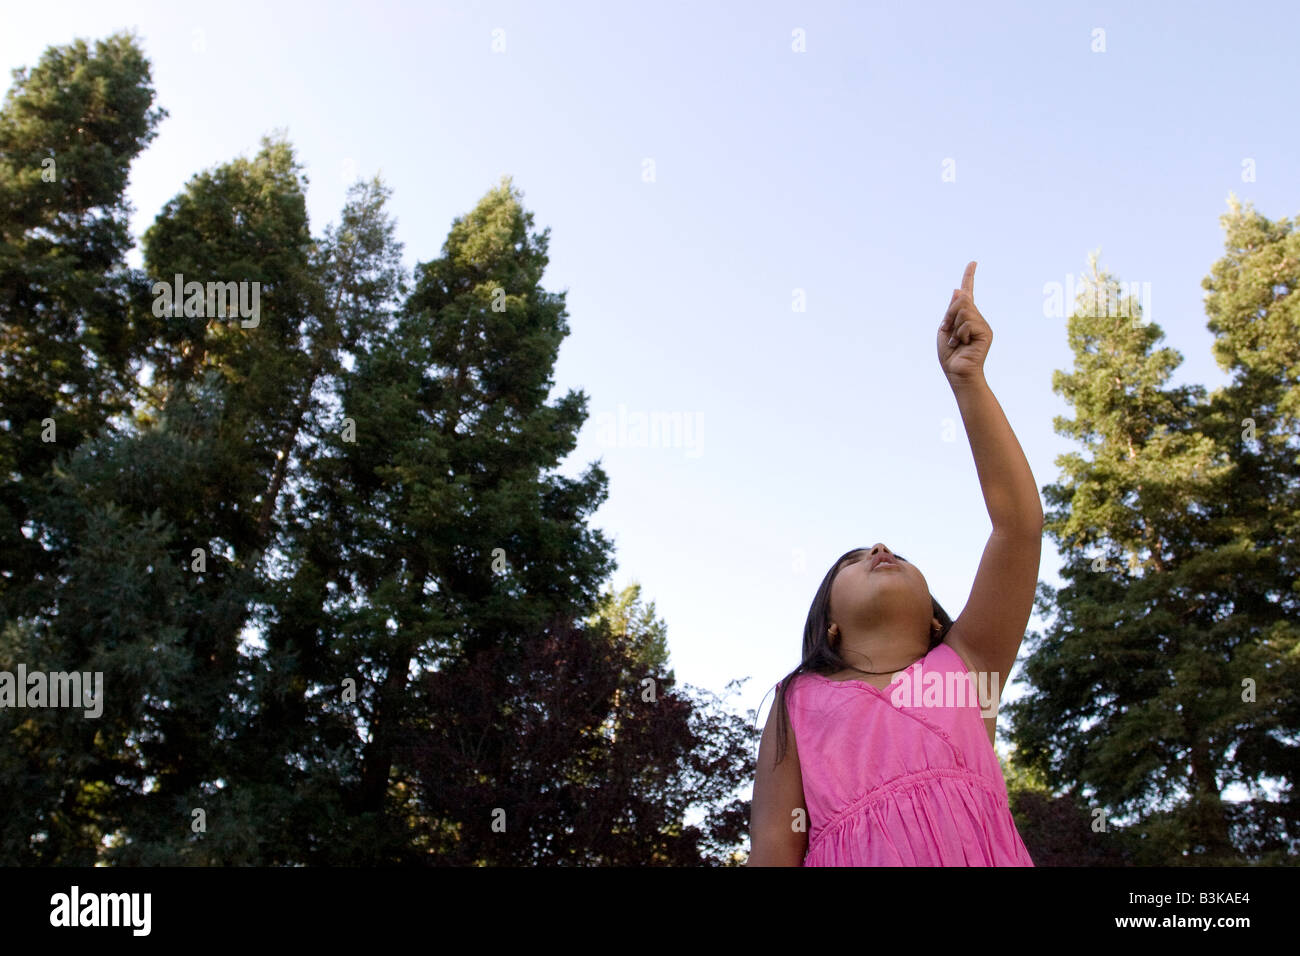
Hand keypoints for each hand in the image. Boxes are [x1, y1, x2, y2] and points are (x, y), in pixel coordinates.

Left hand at [938, 261, 990, 384]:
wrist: (957, 372)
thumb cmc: (950, 355)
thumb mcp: (945, 329)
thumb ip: (951, 311)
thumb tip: (957, 290)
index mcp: (965, 316)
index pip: (968, 293)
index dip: (969, 276)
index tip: (973, 262)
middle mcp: (976, 317)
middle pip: (961, 300)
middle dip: (948, 315)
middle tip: (947, 331)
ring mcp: (982, 324)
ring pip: (964, 310)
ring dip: (953, 326)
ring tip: (955, 341)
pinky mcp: (985, 332)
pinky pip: (968, 322)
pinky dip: (959, 334)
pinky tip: (962, 344)